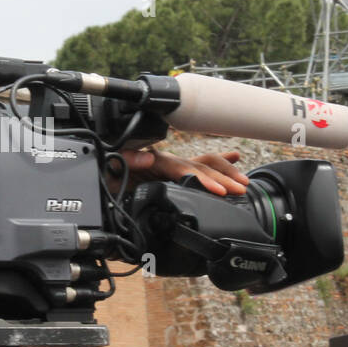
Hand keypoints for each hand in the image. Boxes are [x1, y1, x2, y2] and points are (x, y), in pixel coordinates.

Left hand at [119, 149, 248, 195]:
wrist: (104, 176)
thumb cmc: (108, 176)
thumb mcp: (111, 170)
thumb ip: (126, 161)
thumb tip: (147, 156)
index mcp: (155, 161)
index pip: (184, 169)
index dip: (202, 179)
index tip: (217, 190)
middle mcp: (167, 161)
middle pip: (200, 166)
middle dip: (222, 178)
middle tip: (239, 189)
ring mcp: (172, 166)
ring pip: (204, 164)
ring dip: (225, 172)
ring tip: (243, 182)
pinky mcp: (173, 172)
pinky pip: (199, 164)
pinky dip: (219, 160)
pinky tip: (236, 157)